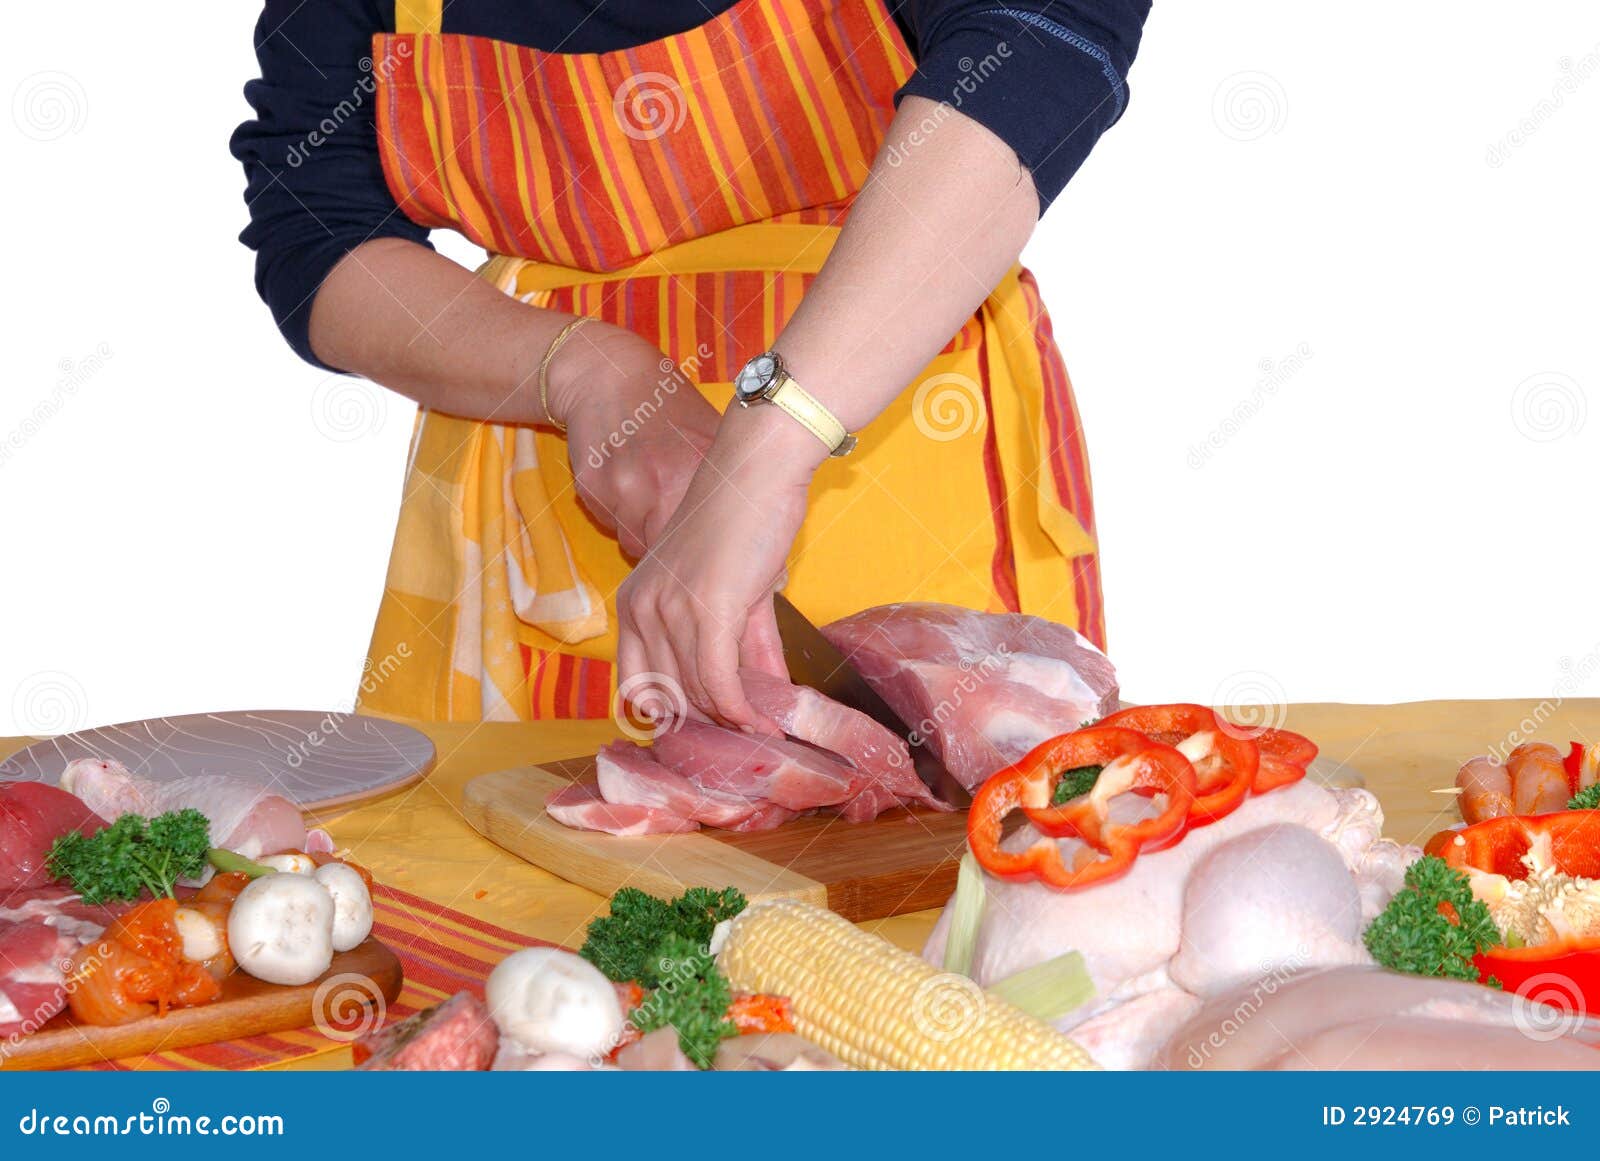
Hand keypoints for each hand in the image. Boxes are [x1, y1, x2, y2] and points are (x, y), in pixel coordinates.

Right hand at [548, 324, 720, 557]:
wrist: (608, 376)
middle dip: (669, 539)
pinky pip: (609, 525)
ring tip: (645, 489)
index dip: (704, 541)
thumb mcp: (709, 434)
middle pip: (669, 548)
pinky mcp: (593, 489)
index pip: (707, 538)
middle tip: (670, 512)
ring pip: (635, 543)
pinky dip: (615, 514)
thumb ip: (729, 479)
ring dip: (640, 528)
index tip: (703, 534)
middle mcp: (664, 482)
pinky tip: (621, 482)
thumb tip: (759, 526)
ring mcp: (625, 487)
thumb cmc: (665, 407)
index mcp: (701, 470)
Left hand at [616, 405, 827, 730]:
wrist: (756, 469)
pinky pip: (721, 683)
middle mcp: (642, 609)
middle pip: (673, 695)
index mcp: (634, 602)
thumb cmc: (743, 516)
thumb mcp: (730, 586)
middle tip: (746, 741)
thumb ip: (742, 643)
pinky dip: (744, 709)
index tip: (707, 730)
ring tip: (766, 735)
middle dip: (711, 724)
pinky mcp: (707, 612)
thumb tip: (763, 692)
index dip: (670, 716)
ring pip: (699, 693)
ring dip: (734, 721)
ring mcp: (671, 611)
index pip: (636, 684)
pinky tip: (764, 721)